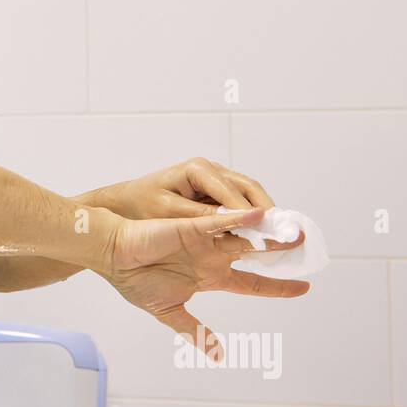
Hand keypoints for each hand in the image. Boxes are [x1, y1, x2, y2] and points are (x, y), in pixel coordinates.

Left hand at [100, 157, 275, 219]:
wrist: (121, 205)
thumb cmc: (139, 206)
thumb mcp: (168, 211)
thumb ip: (200, 215)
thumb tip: (232, 219)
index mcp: (198, 170)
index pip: (234, 191)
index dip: (254, 211)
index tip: (269, 230)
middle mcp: (210, 170)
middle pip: (249, 188)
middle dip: (267, 210)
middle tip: (285, 233)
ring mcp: (213, 181)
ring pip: (248, 195)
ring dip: (263, 214)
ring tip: (279, 236)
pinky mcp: (213, 194)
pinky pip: (238, 204)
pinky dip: (251, 217)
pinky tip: (261, 235)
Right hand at [104, 208, 309, 360]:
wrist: (113, 258)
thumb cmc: (134, 281)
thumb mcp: (169, 312)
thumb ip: (196, 332)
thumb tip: (217, 356)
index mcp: (209, 277)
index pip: (253, 283)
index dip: (278, 287)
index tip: (303, 288)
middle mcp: (212, 257)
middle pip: (256, 254)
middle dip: (281, 251)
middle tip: (306, 244)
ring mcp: (204, 240)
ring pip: (244, 234)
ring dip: (267, 231)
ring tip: (292, 227)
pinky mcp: (191, 227)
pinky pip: (220, 221)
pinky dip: (239, 217)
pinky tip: (259, 214)